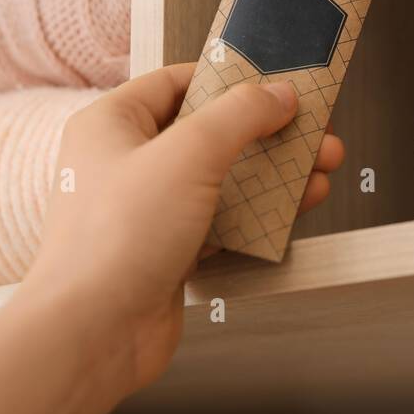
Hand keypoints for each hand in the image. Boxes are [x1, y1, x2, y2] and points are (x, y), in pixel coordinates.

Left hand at [21, 63, 342, 399]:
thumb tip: (277, 93)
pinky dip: (260, 216)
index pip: (178, 82)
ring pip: (223, 179)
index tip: (277, 83)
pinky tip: (295, 211)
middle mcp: (127, 163)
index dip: (231, 79)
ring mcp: (148, 210)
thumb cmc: (114, 240)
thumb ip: (240, 115)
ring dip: (274, 176)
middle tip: (315, 133)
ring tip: (320, 172)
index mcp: (112, 124)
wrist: (92, 333)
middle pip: (211, 133)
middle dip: (270, 133)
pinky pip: (223, 222)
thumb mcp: (189, 154)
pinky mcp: (169, 252)